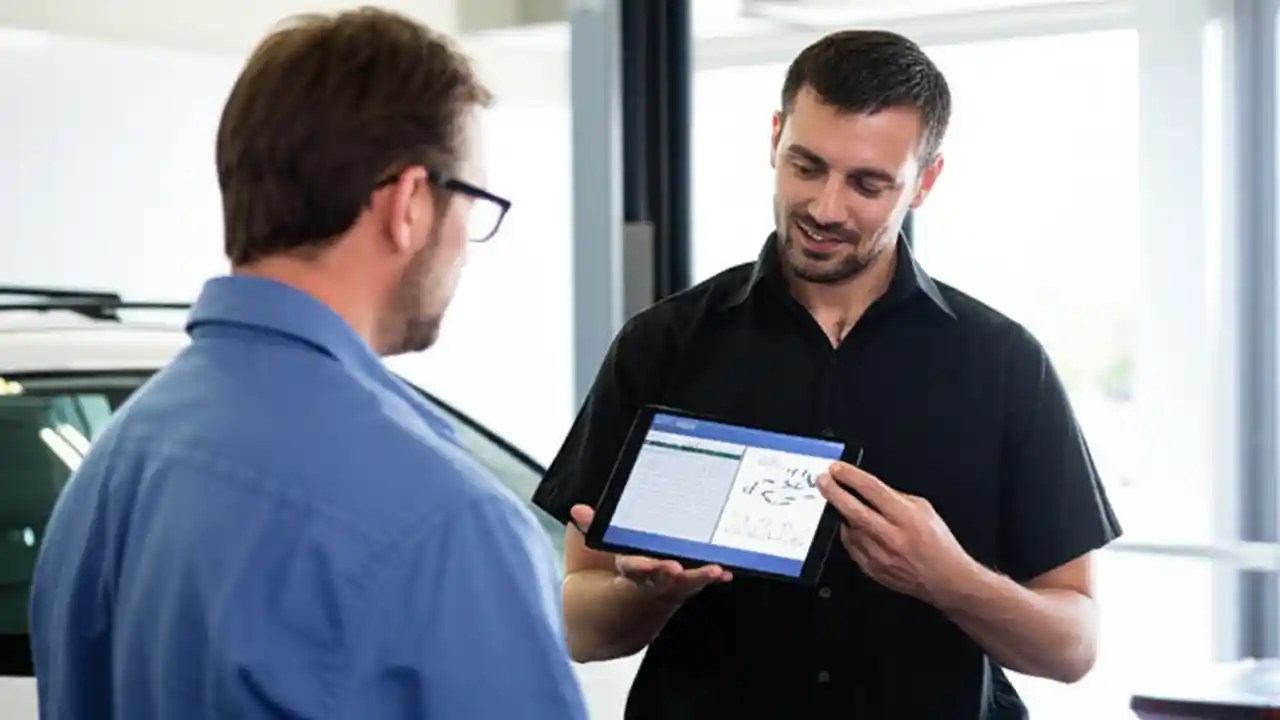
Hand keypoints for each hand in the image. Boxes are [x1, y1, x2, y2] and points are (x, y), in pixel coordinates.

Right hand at [569, 505, 731, 603]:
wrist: (613, 614)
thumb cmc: (602, 574)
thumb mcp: (590, 552)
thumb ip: (589, 529)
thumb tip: (579, 510)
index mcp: (626, 574)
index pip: (630, 569)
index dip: (635, 566)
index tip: (636, 563)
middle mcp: (650, 584)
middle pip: (660, 578)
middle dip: (666, 572)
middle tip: (673, 567)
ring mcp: (670, 586)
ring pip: (685, 583)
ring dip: (699, 577)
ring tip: (714, 570)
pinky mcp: (685, 584)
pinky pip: (699, 582)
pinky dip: (712, 578)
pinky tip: (727, 572)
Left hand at [816, 463, 975, 606]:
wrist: (946, 579)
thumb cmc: (938, 543)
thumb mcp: (925, 509)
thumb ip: (897, 497)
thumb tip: (870, 488)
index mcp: (906, 517)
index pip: (872, 490)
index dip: (851, 476)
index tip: (837, 468)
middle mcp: (891, 536)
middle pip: (853, 510)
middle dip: (834, 492)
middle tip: (822, 481)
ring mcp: (879, 555)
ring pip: (849, 529)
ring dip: (842, 515)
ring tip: (842, 505)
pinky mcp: (872, 569)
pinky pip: (851, 547)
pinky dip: (849, 535)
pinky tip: (853, 528)